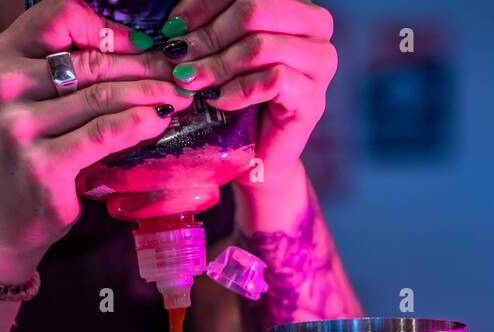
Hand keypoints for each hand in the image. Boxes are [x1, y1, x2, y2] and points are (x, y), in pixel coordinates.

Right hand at [0, 0, 185, 281]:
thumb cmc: (24, 154)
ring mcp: (19, 128)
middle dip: (146, 65)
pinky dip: (139, 124)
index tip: (144, 43)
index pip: (59, 15)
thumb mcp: (28, 100)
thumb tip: (137, 48)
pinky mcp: (43, 165)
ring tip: (179, 96)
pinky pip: (104, 134)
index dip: (108, 26)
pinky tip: (159, 121)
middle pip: (92, 60)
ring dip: (151, 94)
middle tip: (180, 74)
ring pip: (103, 96)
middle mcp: (3, 87)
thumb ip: (61, 70)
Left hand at [159, 0, 336, 188]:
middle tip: (178, 56)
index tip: (173, 27)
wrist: (256, 154)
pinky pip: (273, 81)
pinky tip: (216, 100)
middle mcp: (316, 25)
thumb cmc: (237, 98)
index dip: (204, 3)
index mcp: (294, 4)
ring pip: (261, 45)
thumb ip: (209, 25)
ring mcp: (320, 62)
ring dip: (217, 64)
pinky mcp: (314, 98)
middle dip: (208, 34)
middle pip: (255, 8)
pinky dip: (237, 91)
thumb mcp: (221, 50)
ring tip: (189, 80)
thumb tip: (175, 18)